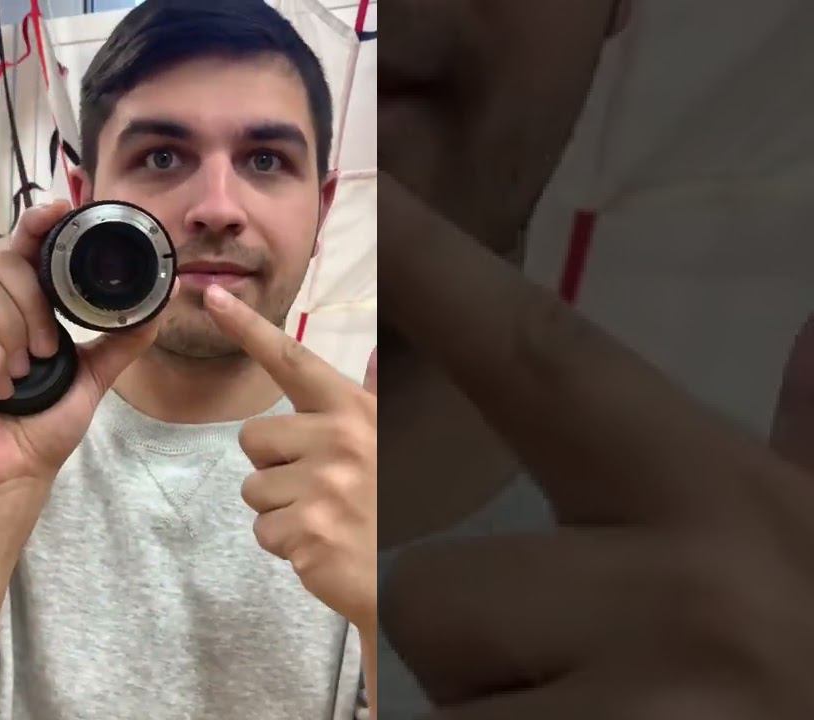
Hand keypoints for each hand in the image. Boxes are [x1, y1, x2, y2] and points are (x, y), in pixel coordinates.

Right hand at [0, 201, 177, 521]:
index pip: (25, 244)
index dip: (38, 221)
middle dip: (32, 302)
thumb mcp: (94, 375)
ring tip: (26, 368)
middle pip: (4, 259)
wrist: (17, 470)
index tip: (61, 212)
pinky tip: (1, 387)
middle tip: (47, 347)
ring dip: (15, 330)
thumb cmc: (44, 424)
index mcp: (24, 303)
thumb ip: (123, 339)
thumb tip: (162, 303)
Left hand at [204, 285, 377, 630]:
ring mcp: (322, 488)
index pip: (292, 360)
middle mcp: (337, 441)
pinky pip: (263, 530)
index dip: (248, 327)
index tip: (212, 295)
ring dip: (280, 508)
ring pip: (254, 488)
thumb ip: (377, 397)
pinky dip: (285, 543)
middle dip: (274, 465)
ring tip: (326, 517)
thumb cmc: (402, 508)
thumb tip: (375, 352)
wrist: (422, 579)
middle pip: (255, 437)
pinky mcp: (307, 534)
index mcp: (355, 412)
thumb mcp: (397, 442)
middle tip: (320, 487)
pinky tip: (322, 545)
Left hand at [377, 174, 813, 717]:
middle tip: (579, 662)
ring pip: (434, 680)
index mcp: (717, 496)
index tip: (362, 187)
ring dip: (494, 701)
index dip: (437, 272)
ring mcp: (639, 699)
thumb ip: (805, 438)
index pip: (543, 357)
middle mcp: (677, 589)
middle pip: (426, 585)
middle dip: (463, 629)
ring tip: (604, 707)